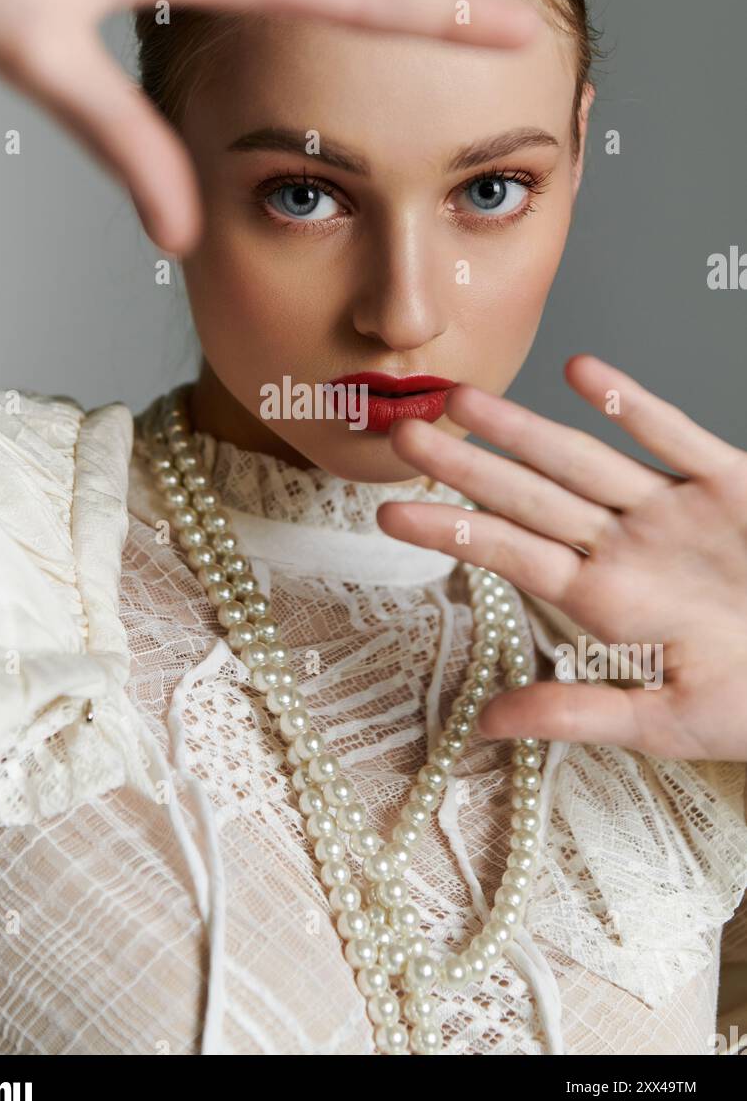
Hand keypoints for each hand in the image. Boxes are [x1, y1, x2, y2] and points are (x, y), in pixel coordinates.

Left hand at [376, 354, 746, 760]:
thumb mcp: (662, 721)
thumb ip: (577, 714)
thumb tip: (487, 726)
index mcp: (604, 600)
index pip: (510, 555)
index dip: (450, 531)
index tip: (388, 513)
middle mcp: (626, 546)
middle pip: (530, 497)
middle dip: (465, 466)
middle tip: (401, 434)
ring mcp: (672, 511)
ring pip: (584, 460)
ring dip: (525, 429)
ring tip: (464, 400)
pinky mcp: (728, 482)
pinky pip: (674, 437)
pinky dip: (631, 407)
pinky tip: (582, 374)